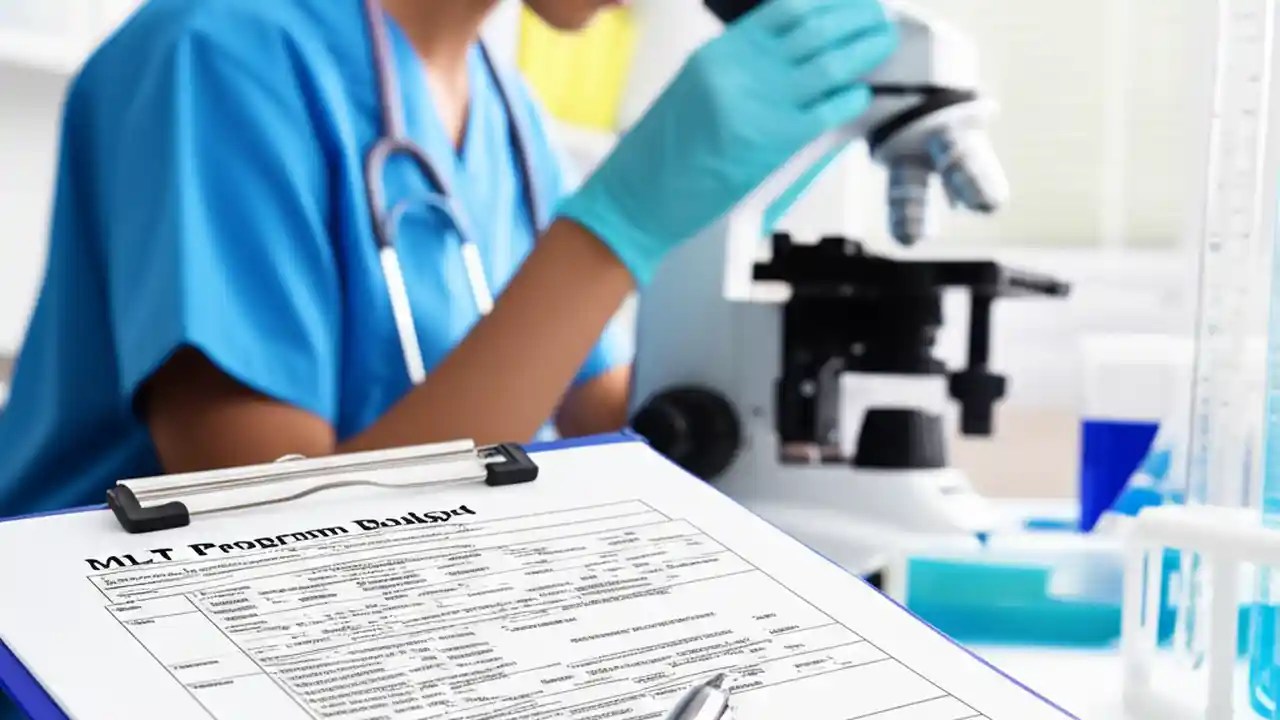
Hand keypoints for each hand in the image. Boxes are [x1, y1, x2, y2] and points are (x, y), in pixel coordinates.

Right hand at [556, 0, 897, 285]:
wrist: (637, 197)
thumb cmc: (660, 154)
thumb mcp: (695, 90)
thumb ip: (739, 69)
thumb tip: (792, 59)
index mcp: (719, 52)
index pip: (784, 10)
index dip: (825, 2)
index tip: (848, 2)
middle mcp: (741, 69)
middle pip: (815, 30)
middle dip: (855, 19)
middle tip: (877, 18)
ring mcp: (759, 103)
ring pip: (830, 64)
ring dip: (865, 50)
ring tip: (882, 43)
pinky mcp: (773, 141)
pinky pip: (827, 110)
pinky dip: (850, 98)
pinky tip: (860, 94)